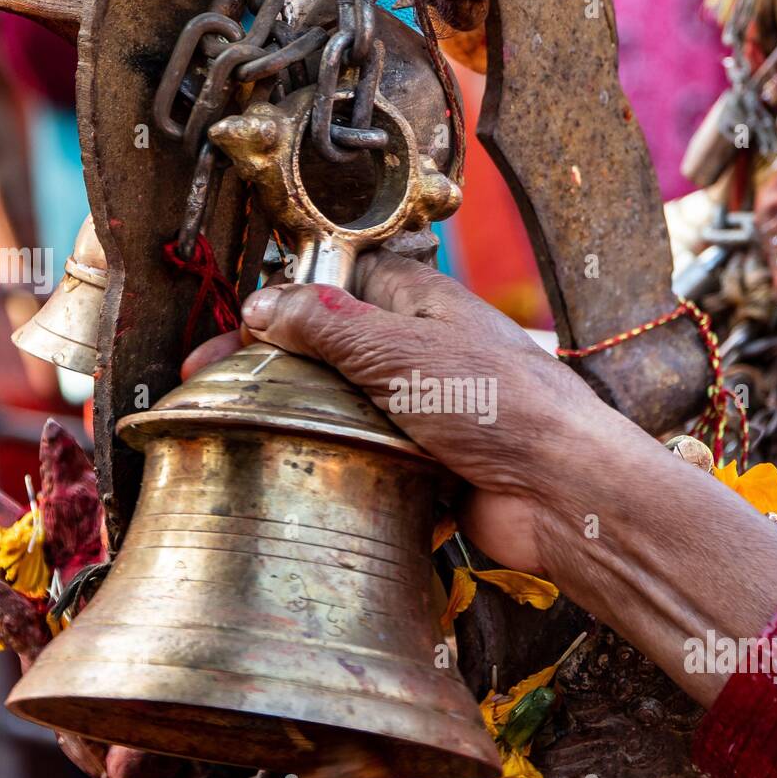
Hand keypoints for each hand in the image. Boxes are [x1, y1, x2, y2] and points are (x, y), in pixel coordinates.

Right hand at [223, 250, 609, 575]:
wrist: (559, 493)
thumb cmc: (502, 405)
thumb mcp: (399, 349)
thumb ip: (328, 324)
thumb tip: (266, 305)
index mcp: (420, 303)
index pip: (336, 283)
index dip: (282, 303)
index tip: (234, 330)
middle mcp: (422, 351)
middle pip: (332, 351)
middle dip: (278, 368)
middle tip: (217, 387)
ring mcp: (424, 411)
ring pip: (346, 409)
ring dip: (308, 422)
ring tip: (248, 433)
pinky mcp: (425, 466)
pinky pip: (367, 459)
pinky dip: (342, 466)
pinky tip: (304, 472)